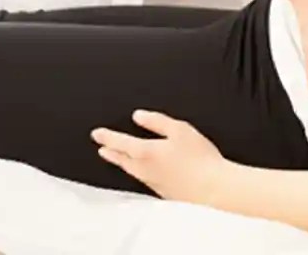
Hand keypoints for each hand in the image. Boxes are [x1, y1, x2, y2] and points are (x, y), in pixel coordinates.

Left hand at [92, 110, 226, 201]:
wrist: (211, 189)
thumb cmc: (199, 159)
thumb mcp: (180, 130)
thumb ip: (157, 121)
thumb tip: (139, 116)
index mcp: (145, 151)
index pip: (120, 142)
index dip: (106, 136)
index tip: (96, 133)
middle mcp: (143, 169)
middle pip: (121, 159)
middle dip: (110, 152)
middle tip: (101, 148)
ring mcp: (151, 182)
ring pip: (130, 170)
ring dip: (121, 162)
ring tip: (115, 158)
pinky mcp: (161, 191)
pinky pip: (142, 178)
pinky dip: (136, 172)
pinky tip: (141, 171)